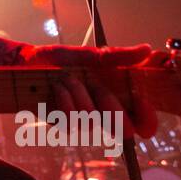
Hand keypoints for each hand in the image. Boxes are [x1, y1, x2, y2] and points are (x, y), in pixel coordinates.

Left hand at [20, 43, 157, 138]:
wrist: (32, 62)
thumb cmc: (65, 61)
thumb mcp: (92, 55)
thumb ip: (118, 56)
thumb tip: (147, 49)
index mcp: (118, 99)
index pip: (144, 124)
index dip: (148, 118)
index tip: (140, 99)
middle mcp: (104, 114)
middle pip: (124, 130)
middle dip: (112, 109)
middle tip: (97, 88)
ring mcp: (83, 121)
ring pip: (92, 122)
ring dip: (79, 95)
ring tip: (68, 77)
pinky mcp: (62, 124)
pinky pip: (70, 123)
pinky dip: (64, 100)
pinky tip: (57, 87)